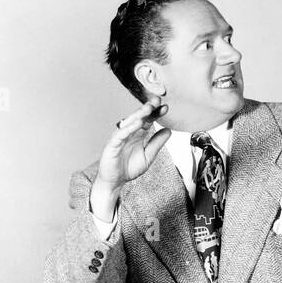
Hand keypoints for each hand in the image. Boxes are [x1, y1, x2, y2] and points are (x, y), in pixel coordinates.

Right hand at [90, 99, 170, 218]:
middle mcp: (129, 133)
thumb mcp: (148, 156)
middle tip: (157, 100)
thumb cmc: (129, 168)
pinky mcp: (113, 144)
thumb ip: (157, 143)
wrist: (115, 181)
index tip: (166, 108)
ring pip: (129, 123)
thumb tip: (168, 131)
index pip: (148, 121)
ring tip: (148, 108)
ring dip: (139, 114)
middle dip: (148, 109)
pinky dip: (128, 128)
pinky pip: (121, 134)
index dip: (156, 114)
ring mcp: (120, 138)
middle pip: (139, 118)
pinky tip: (136, 123)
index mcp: (138, 135)